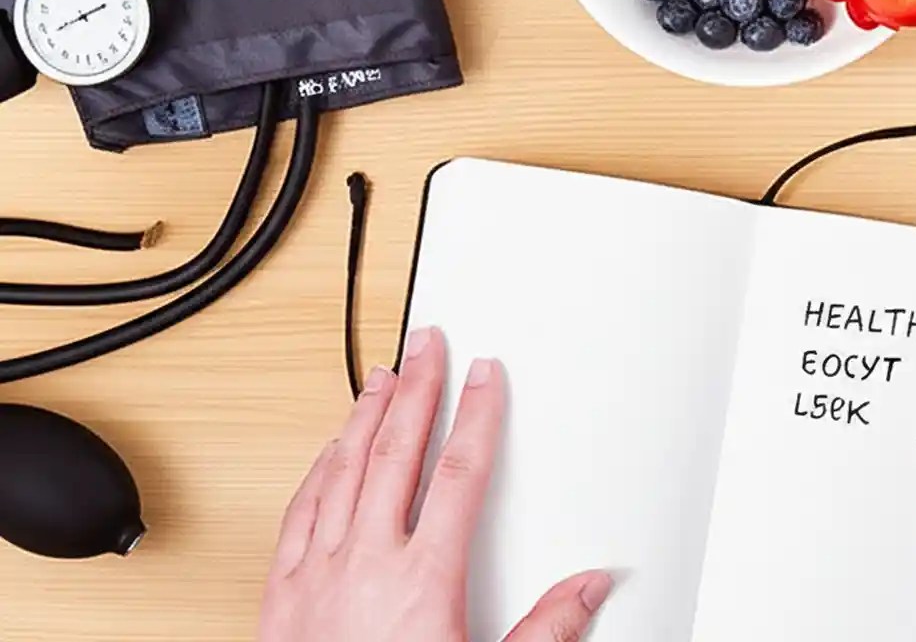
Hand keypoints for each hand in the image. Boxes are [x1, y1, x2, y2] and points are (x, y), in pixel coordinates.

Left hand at [258, 327, 612, 641]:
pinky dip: (317, 470)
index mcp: (424, 581)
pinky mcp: (280, 596)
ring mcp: (316, 576)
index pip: (460, 473)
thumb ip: (548, 627)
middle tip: (427, 344)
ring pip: (340, 471)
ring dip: (363, 417)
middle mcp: (366, 566)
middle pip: (396, 453)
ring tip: (380, 377)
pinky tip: (327, 451)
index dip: (476, 414)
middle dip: (417, 389)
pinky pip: (299, 512)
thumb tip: (593, 585)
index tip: (485, 375)